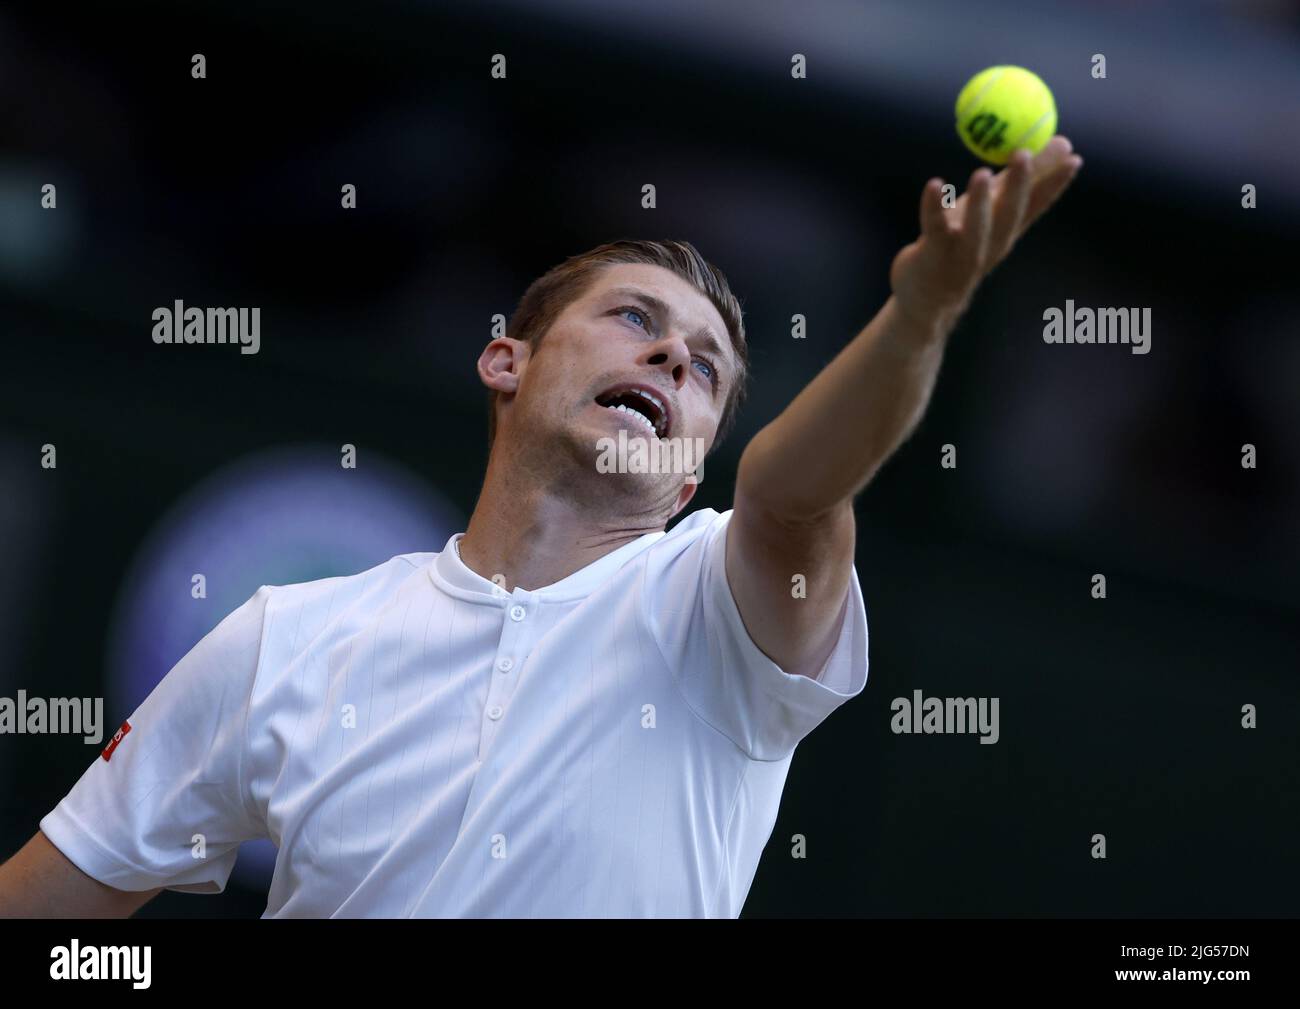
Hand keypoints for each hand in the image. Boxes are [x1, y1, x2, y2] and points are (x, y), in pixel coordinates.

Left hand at [889, 135, 1082, 329]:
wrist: (927, 299)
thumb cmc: (960, 245)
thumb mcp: (993, 211)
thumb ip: (1020, 180)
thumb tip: (1065, 143)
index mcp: (1007, 231)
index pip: (1036, 205)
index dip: (1054, 183)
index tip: (1073, 157)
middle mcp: (990, 244)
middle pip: (1009, 215)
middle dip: (1019, 186)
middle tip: (1025, 154)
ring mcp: (962, 253)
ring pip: (975, 228)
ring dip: (979, 202)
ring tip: (981, 173)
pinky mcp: (932, 254)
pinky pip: (933, 227)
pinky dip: (932, 206)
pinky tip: (934, 185)